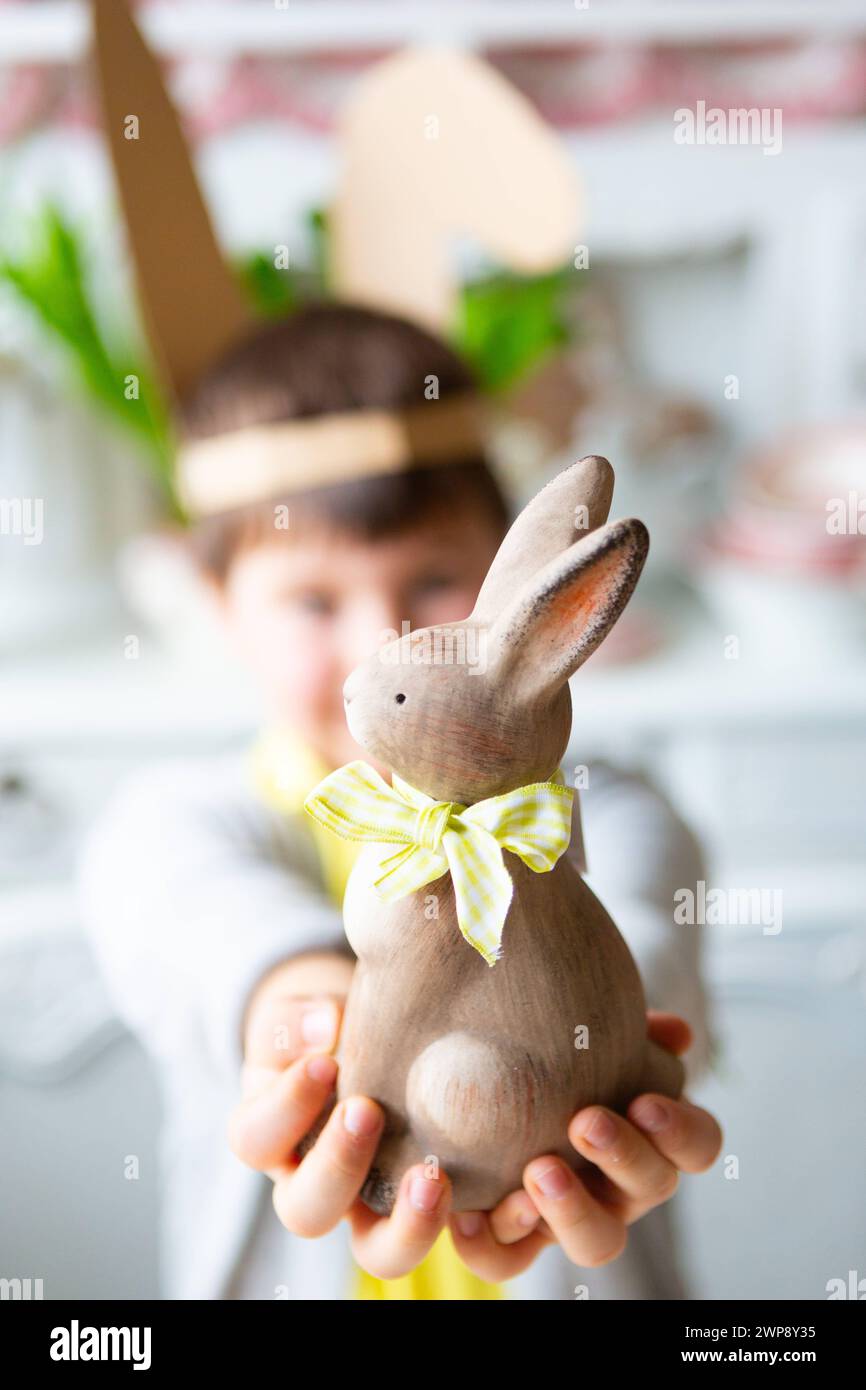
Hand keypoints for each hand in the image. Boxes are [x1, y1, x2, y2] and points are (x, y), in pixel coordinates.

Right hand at [227, 951, 457, 1279]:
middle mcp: (316, 1185)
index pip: (255, 1140)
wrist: (365, 1041)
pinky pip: (457, 1248)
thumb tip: (328, 1026)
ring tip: (435, 1178)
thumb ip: (299, 1019)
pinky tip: (512, 1194)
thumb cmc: (325, 1031)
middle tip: (367, 1112)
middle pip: (307, 1212)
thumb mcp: (300, 1013)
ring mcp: (374, 1207)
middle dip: (338, 1166)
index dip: (286, 1107)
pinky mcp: (434, 1211)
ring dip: (409, 1226)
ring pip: (379, 1254)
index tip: (324, 1062)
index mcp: (272, 1138)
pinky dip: (484, 1234)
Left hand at [447, 1011, 722, 1281]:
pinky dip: (485, 1241)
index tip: (645, 1101)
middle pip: (652, 1188)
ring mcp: (574, 1217)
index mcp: (652, 1136)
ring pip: (595, 1242)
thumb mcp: (584, 1029)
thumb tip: (675, 1033)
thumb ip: (626, 1029)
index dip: (681, 1131)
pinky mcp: (515, 1241)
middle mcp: (623, 1186)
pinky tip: (462, 1206)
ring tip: (535, 1171)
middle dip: (624, 1156)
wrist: (475, 1082)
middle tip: (584, 1122)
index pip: (698, 1144)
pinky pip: (506, 1260)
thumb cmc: (550, 1051)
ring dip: (570, 1210)